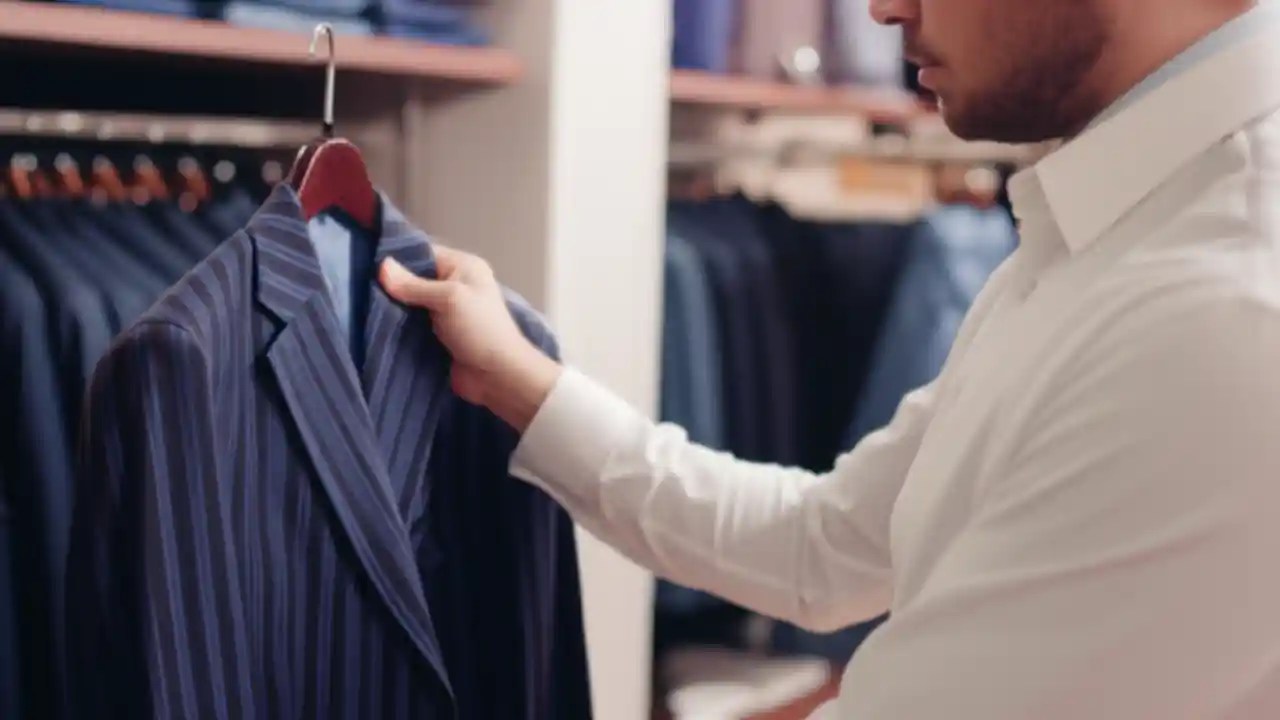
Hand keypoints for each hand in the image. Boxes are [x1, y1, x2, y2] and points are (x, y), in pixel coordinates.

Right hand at [379, 247, 561, 431]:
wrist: (497, 376)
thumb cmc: (479, 329)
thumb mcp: (448, 299)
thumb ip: (414, 285)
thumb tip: (382, 266)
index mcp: (463, 267)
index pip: (424, 253)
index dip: (398, 258)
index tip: (368, 264)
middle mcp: (455, 285)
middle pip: (415, 279)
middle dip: (392, 286)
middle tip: (360, 288)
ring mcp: (446, 311)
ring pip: (411, 303)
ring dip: (393, 308)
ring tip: (362, 305)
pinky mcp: (438, 334)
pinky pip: (413, 324)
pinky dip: (399, 326)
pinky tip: (375, 325)